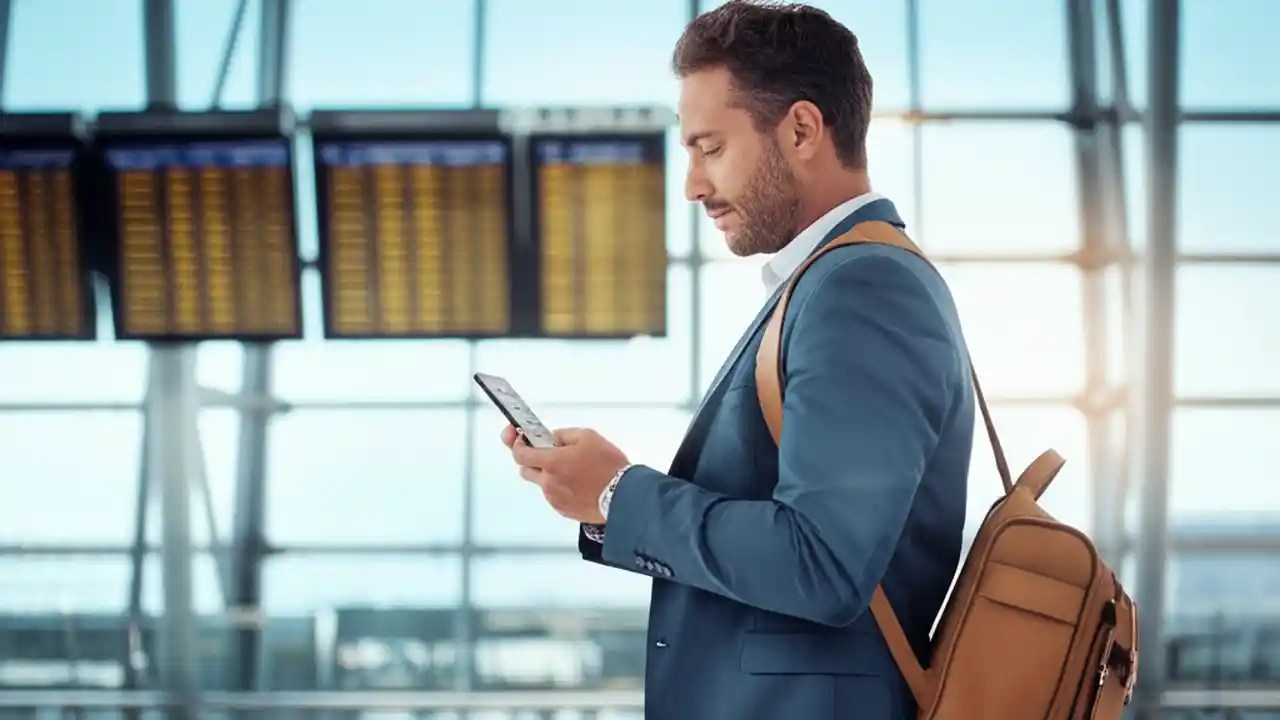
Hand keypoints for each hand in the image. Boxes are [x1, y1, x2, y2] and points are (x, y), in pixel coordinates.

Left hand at [502, 425, 628, 523]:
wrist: (623, 496)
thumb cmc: (608, 468)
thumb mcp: (588, 437)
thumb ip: (563, 435)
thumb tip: (551, 437)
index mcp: (552, 462)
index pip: (519, 453)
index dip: (516, 444)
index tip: (520, 439)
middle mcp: (549, 482)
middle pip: (525, 470)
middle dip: (532, 460)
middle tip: (547, 453)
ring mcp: (554, 498)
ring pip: (542, 483)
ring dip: (550, 475)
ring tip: (573, 470)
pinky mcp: (563, 510)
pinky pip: (554, 496)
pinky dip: (560, 488)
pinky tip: (578, 483)